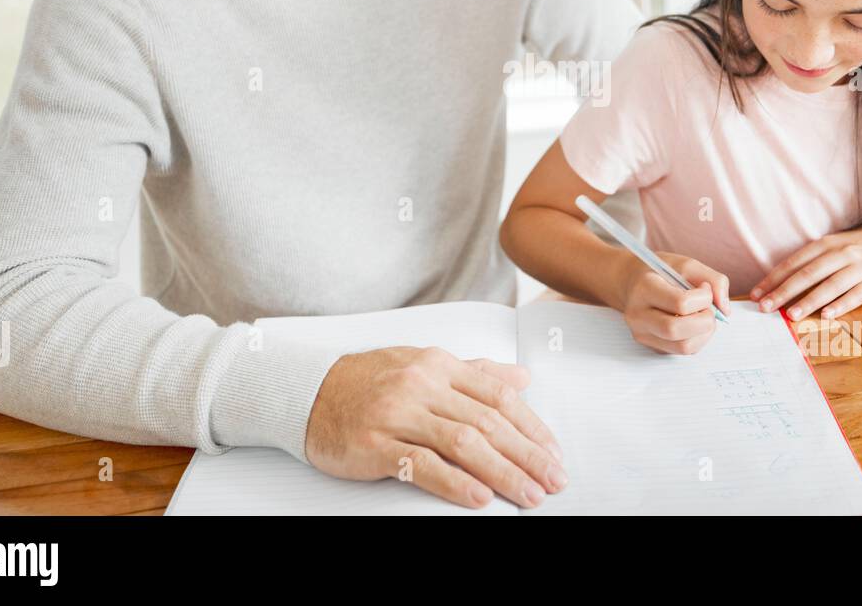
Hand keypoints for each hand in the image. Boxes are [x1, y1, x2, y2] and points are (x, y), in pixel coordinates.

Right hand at [304, 346, 566, 509]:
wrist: (307, 391)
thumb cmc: (369, 380)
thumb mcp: (425, 365)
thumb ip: (475, 373)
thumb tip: (522, 378)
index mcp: (440, 364)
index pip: (499, 396)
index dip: (532, 427)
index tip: (554, 452)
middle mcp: (423, 384)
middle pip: (489, 421)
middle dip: (528, 454)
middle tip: (554, 480)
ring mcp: (398, 413)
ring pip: (464, 443)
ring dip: (503, 472)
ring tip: (528, 494)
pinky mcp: (375, 443)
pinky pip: (422, 465)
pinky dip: (455, 483)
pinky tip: (479, 498)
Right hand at [615, 251, 731, 353]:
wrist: (631, 281)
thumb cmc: (660, 272)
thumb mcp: (687, 265)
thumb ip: (714, 280)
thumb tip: (725, 310)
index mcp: (644, 289)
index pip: (680, 303)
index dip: (703, 298)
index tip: (704, 288)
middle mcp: (638, 315)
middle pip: (677, 330)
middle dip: (705, 321)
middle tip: (709, 309)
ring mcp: (642, 334)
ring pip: (682, 347)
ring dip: (704, 334)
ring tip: (703, 317)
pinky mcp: (651, 346)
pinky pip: (682, 351)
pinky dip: (697, 339)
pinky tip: (693, 323)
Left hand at [748, 226, 861, 320]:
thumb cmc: (856, 249)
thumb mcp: (833, 247)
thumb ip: (809, 263)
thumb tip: (777, 285)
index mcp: (827, 244)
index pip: (794, 262)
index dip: (774, 279)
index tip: (756, 294)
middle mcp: (843, 252)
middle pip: (809, 273)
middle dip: (785, 291)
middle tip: (766, 307)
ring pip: (832, 285)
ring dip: (810, 301)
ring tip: (792, 315)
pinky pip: (858, 294)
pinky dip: (842, 305)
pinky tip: (827, 315)